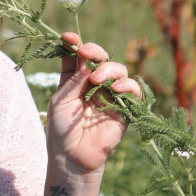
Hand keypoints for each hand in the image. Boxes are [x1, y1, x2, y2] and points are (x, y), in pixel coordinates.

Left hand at [45, 32, 141, 175]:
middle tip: (87, 54)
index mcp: (73, 81)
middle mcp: (93, 85)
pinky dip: (127, 86)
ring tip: (98, 79)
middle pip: (99, 59)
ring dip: (109, 69)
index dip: (74, 44)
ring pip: (118, 70)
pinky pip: (134, 91)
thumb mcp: (62, 101)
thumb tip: (85, 57)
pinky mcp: (125, 110)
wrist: (72, 157)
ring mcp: (109, 96)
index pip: (76, 57)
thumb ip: (74, 79)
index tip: (69, 37)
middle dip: (94, 52)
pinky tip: (114, 89)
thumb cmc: (61, 130)